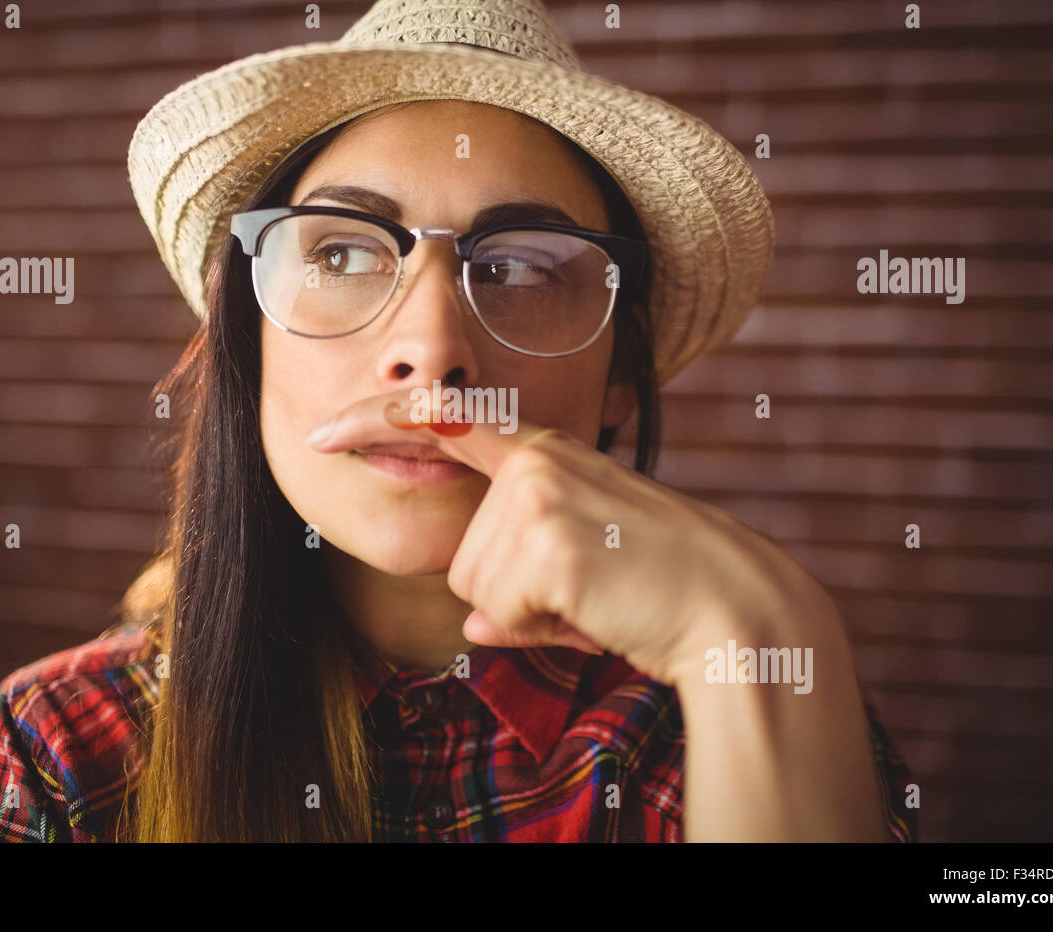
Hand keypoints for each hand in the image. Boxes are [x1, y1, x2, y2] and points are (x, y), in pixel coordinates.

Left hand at [306, 385, 836, 686]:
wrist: (730, 607)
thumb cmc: (657, 586)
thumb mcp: (579, 565)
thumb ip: (517, 576)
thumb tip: (471, 620)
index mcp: (547, 451)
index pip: (449, 422)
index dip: (380, 421)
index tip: (322, 432)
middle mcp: (537, 461)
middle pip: (461, 556)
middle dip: (512, 593)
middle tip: (588, 587)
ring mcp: (540, 496)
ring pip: (476, 587)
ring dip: (529, 612)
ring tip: (595, 596)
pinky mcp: (546, 542)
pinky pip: (499, 611)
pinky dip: (540, 629)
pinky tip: (593, 610)